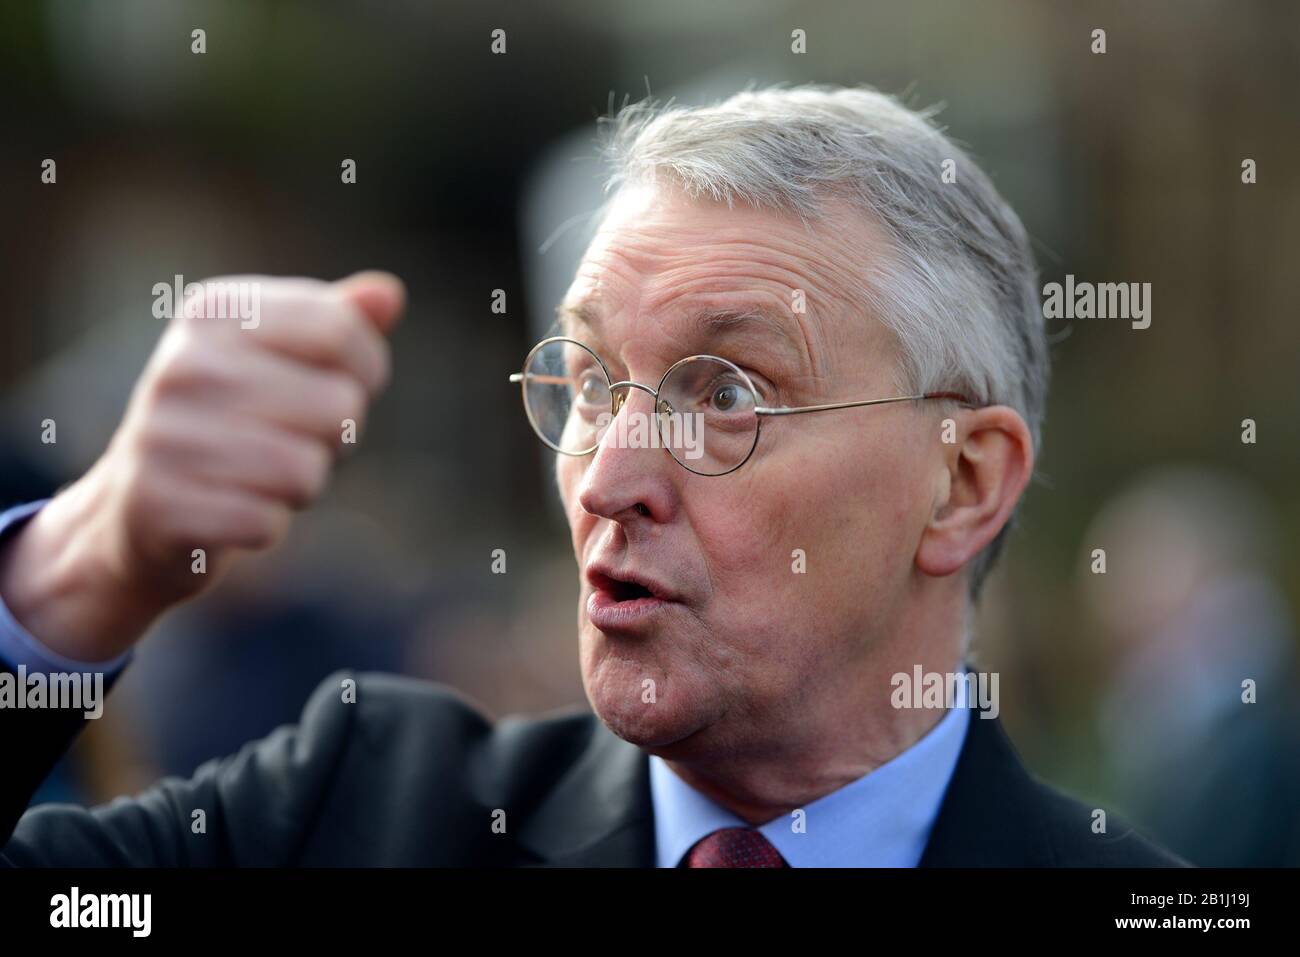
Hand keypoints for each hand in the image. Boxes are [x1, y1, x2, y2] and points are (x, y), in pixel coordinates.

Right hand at [0, 271, 404, 662]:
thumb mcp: (283, 361)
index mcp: (215, 310)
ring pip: (305, 470)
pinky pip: (266, 522)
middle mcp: (183, 363)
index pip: (341, 330)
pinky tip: (230, 512)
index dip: (363, 372)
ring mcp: (162, 432)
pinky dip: (264, 527)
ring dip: (301, 486)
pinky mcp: (157, 503)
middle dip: (332, 437)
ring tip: (258, 477)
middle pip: (338, 404)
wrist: (139, 508)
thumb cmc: (237, 425)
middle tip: (286, 441)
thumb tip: (389, 294)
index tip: (329, 388)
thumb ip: (338, 325)